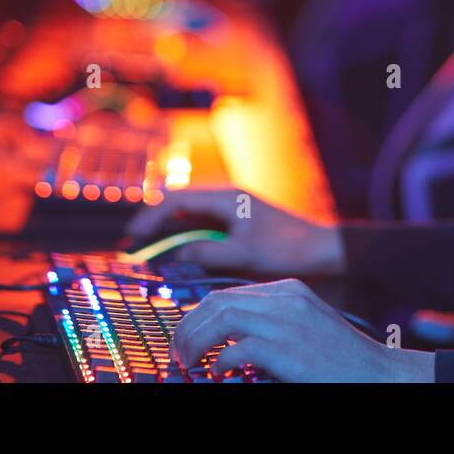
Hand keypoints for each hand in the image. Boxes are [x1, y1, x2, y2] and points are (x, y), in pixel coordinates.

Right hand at [125, 188, 345, 275]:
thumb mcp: (245, 254)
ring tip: (145, 250)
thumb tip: (177, 255)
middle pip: (178, 204)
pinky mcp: (235, 224)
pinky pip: (201, 227)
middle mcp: (225, 199)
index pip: (176, 199)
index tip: (134, 236)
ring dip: (167, 231)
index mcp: (226, 197)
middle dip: (153, 223)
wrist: (321, 249)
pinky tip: (175, 254)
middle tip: (132, 244)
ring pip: (188, 217)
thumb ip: (208, 253)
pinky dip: (184, 238)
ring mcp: (230, 211)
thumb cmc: (287, 249)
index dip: (151, 216)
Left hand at [173, 278, 434, 381]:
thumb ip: (271, 322)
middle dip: (188, 326)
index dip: (199, 315)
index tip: (186, 336)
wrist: (379, 374)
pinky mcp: (287, 348)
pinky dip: (221, 361)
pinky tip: (218, 373)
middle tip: (178, 352)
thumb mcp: (304, 327)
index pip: (228, 293)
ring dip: (195, 342)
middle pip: (217, 301)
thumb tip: (226, 339)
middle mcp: (285, 299)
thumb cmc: (341, 359)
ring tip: (188, 363)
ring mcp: (286, 321)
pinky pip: (238, 348)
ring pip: (220, 319)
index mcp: (288, 290)